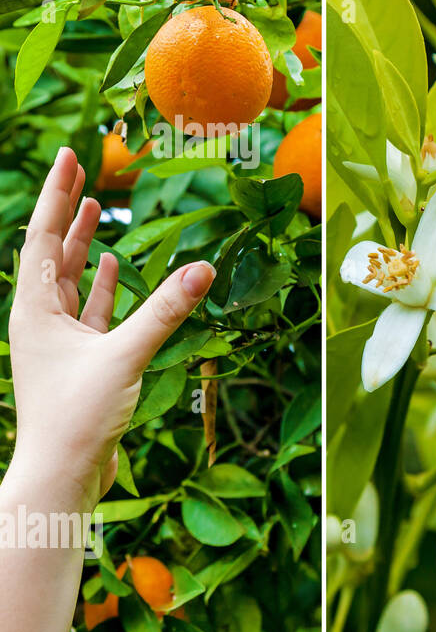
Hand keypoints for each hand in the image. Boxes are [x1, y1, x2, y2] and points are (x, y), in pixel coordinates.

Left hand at [7, 147, 215, 510]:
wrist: (64, 475)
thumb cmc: (80, 416)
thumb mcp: (126, 355)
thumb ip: (166, 310)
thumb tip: (205, 268)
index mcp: (34, 311)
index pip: (40, 237)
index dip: (55, 195)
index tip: (68, 156)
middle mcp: (39, 321)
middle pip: (49, 252)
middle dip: (65, 211)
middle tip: (80, 172)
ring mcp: (57, 342)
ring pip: (67, 280)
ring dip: (80, 245)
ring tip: (94, 212)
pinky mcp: (79, 361)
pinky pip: (87, 310)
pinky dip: (98, 285)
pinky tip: (110, 268)